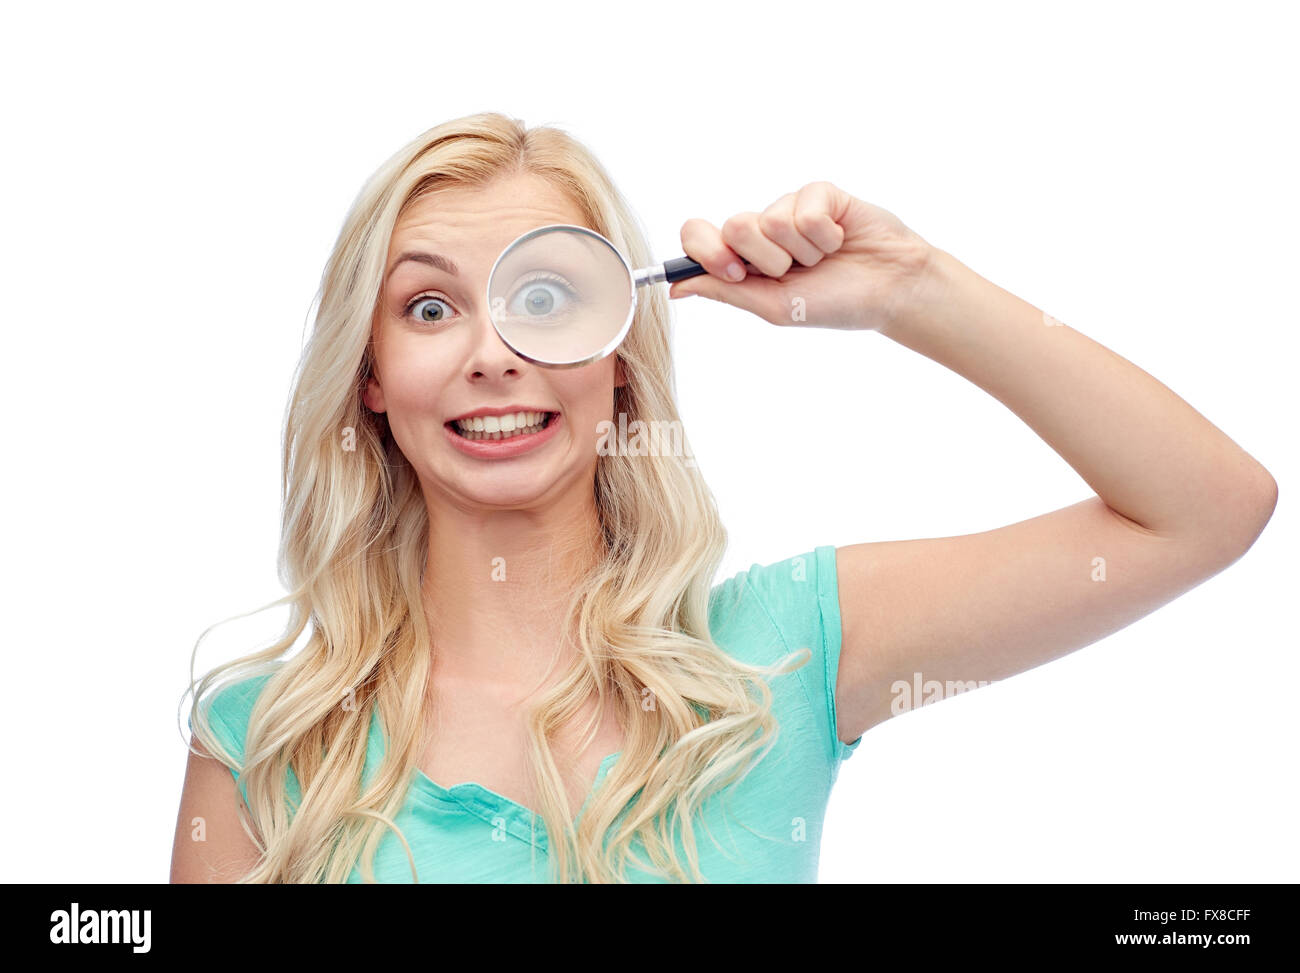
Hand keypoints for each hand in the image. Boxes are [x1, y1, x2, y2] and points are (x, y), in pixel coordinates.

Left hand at [668, 181, 935, 332]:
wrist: (890, 291)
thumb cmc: (835, 302)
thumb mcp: (774, 306)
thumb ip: (725, 292)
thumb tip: (675, 288)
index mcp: (743, 259)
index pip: (697, 236)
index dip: (709, 251)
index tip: (737, 272)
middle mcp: (762, 231)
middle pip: (733, 226)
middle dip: (767, 259)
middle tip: (795, 270)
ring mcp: (789, 208)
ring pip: (771, 219)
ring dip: (802, 251)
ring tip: (824, 258)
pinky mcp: (819, 193)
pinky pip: (805, 209)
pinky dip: (825, 234)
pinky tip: (840, 239)